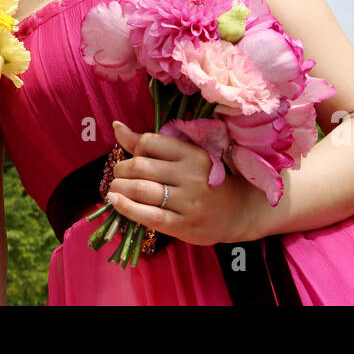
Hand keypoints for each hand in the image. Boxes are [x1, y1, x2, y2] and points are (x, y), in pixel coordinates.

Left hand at [105, 121, 261, 245]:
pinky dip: (127, 208)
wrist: (238, 212)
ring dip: (119, 188)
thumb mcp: (185, 157)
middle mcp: (191, 176)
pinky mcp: (183, 225)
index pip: (149, 143)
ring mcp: (188, 202)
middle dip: (121, 171)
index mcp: (192, 154)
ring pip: (141, 190)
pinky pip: (149, 215)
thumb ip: (150, 144)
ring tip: (114, 190)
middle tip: (118, 176)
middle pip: (140, 167)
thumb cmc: (206, 180)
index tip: (134, 159)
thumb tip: (116, 127)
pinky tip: (115, 202)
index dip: (134, 149)